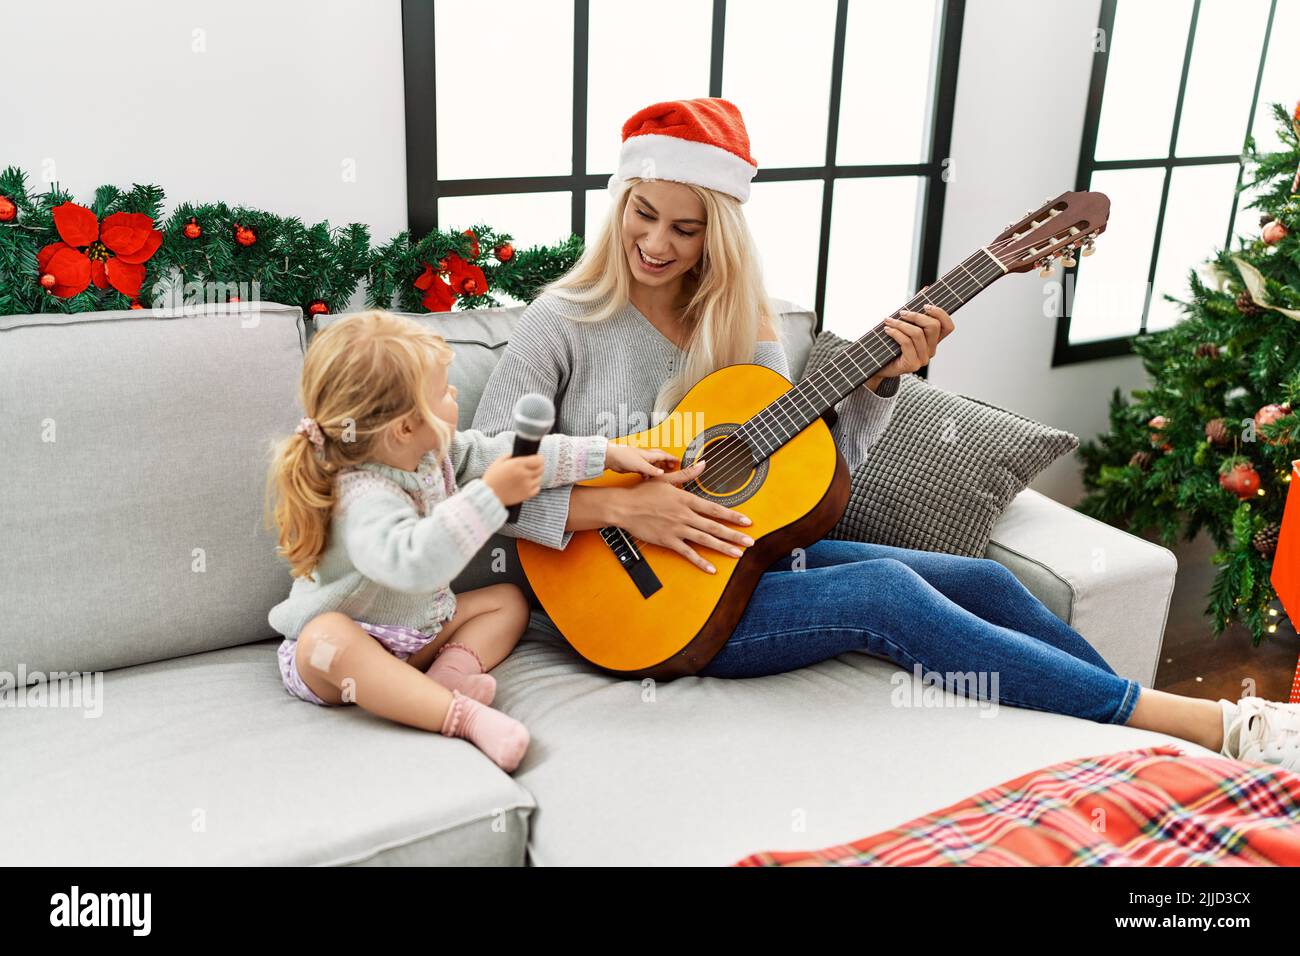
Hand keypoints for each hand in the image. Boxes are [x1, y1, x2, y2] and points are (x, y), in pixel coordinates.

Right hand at [482, 453, 543, 506]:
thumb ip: (510, 456)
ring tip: (528, 476)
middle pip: (541, 469)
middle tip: (534, 466)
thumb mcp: (498, 462)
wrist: (488, 495)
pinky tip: (528, 484)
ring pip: (539, 478)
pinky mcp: (526, 495)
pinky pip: (537, 488)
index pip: (538, 460)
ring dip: (536, 476)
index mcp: (517, 464)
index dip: (540, 458)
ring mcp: (526, 485)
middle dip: (539, 466)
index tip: (538, 458)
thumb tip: (519, 454)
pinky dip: (535, 486)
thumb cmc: (492, 478)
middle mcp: (524, 474)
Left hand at [604, 443, 679, 477]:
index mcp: (649, 454)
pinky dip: (649, 473)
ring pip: (652, 465)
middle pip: (659, 458)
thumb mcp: (640, 465)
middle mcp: (645, 457)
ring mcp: (640, 461)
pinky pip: (645, 470)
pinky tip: (648, 478)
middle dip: (667, 462)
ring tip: (662, 475)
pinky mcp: (634, 466)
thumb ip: (651, 469)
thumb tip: (662, 473)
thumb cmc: (624, 457)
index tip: (678, 460)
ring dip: (658, 469)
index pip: (664, 455)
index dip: (672, 458)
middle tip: (672, 467)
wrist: (611, 458)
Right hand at [613, 459, 754, 573]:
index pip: (715, 509)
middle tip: (750, 542)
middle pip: (715, 526)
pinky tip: (712, 569)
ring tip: (738, 554)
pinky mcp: (668, 541)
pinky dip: (700, 561)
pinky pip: (687, 553)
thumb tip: (703, 464)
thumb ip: (687, 474)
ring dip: (723, 547)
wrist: (624, 507)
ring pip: (705, 539)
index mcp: (686, 499)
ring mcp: (677, 529)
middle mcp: (685, 515)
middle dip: (734, 535)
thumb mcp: (666, 479)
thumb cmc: (643, 492)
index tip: (747, 521)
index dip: (733, 516)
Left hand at [872, 284, 954, 382]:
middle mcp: (931, 350)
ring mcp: (923, 359)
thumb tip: (925, 289)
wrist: (876, 366)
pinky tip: (887, 330)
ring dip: (900, 324)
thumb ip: (915, 310)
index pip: (948, 327)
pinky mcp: (912, 365)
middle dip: (916, 315)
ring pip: (918, 334)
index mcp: (933, 341)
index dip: (940, 313)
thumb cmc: (890, 344)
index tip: (925, 305)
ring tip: (888, 320)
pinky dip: (896, 333)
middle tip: (901, 312)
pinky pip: (907, 343)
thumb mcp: (903, 325)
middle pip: (933, 327)